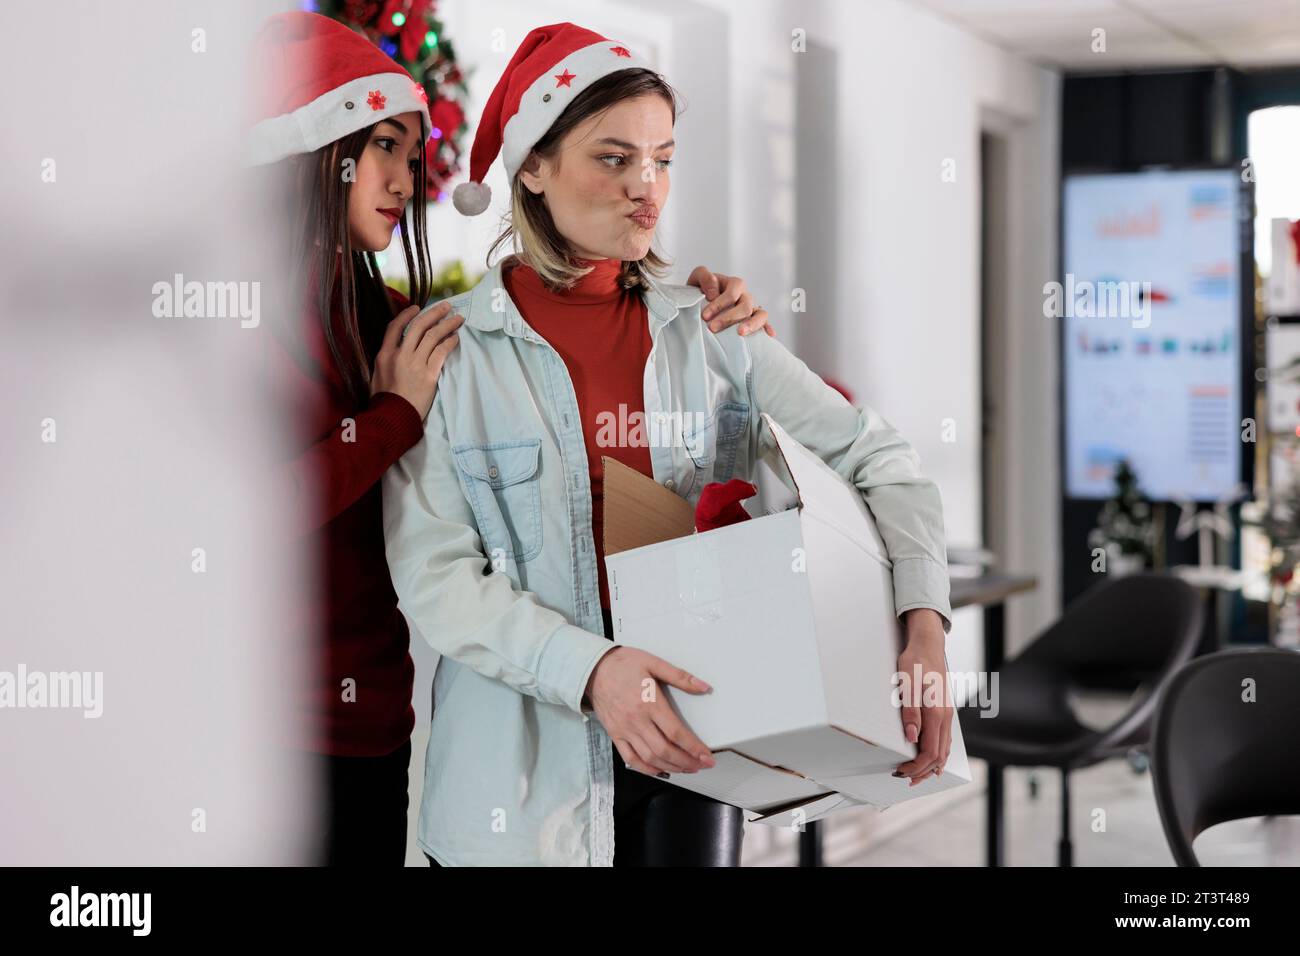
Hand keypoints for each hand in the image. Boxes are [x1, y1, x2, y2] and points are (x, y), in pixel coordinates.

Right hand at [370, 300, 463, 418]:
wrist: (392, 417)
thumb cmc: (384, 400)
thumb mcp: (377, 375)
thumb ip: (387, 360)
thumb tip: (397, 349)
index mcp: (384, 354)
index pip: (394, 327)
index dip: (407, 315)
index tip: (417, 307)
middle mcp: (399, 355)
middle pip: (418, 327)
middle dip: (434, 313)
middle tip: (446, 306)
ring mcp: (414, 364)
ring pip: (433, 336)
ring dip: (447, 325)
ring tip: (458, 319)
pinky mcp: (428, 375)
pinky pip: (441, 353)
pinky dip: (449, 343)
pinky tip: (456, 338)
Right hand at [584, 646, 717, 775]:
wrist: (593, 669)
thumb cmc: (623, 664)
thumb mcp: (654, 663)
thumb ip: (680, 676)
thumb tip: (704, 686)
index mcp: (649, 702)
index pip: (676, 732)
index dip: (694, 748)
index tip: (706, 756)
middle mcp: (636, 720)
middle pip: (665, 750)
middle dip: (687, 762)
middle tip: (701, 765)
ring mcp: (624, 730)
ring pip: (650, 758)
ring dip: (671, 767)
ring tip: (687, 768)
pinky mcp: (615, 735)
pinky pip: (631, 759)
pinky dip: (647, 769)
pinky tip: (660, 770)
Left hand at [686, 266, 773, 336]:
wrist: (700, 302)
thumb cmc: (701, 290)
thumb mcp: (697, 278)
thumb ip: (704, 277)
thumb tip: (713, 293)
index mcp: (734, 284)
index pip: (732, 293)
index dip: (719, 304)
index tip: (705, 316)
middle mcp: (745, 296)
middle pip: (745, 306)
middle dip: (729, 318)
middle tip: (712, 328)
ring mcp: (752, 309)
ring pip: (760, 314)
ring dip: (751, 324)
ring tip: (740, 334)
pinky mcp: (753, 320)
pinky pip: (764, 323)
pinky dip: (767, 327)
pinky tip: (768, 335)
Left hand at [893, 609, 952, 786]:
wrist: (928, 646)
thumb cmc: (915, 663)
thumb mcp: (907, 684)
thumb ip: (910, 712)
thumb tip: (912, 737)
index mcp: (936, 714)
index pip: (930, 752)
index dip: (916, 767)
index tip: (901, 772)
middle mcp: (945, 718)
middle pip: (938, 756)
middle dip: (922, 772)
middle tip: (904, 778)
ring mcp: (947, 715)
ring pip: (944, 750)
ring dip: (931, 766)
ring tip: (916, 776)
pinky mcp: (944, 711)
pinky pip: (945, 740)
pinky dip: (938, 755)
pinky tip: (932, 759)